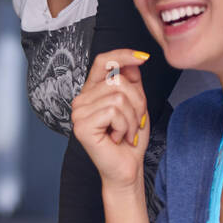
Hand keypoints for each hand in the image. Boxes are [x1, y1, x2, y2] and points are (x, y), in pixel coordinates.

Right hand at [71, 49, 150, 190]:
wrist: (127, 168)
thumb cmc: (130, 139)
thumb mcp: (136, 104)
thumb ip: (132, 82)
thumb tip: (133, 61)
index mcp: (92, 91)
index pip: (102, 61)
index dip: (122, 55)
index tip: (144, 58)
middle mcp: (81, 100)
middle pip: (118, 81)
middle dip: (137, 102)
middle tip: (133, 122)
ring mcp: (78, 113)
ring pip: (118, 97)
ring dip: (131, 118)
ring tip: (126, 132)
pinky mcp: (82, 126)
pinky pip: (113, 112)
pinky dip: (124, 127)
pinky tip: (118, 138)